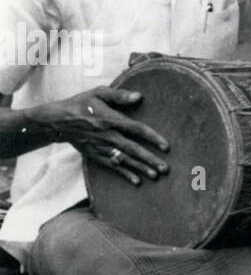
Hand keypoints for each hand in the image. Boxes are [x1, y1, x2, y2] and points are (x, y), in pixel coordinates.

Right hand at [34, 87, 169, 186]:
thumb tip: (139, 96)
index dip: (153, 138)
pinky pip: (112, 167)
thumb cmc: (82, 103)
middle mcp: (108, 136)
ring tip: (155, 176)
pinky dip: (124, 174)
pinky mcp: (94, 155)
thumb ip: (119, 95)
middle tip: (165, 169)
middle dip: (150, 159)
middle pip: (133, 149)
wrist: (58, 121)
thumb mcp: (99, 93)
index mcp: (111, 120)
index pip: (137, 130)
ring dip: (140, 169)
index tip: (167, 146)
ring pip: (124, 160)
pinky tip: (136, 181)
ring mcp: (101, 148)